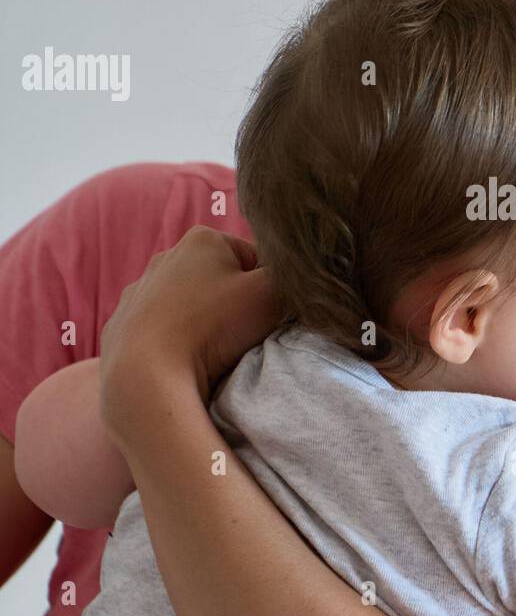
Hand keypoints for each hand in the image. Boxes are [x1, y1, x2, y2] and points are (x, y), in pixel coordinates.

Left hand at [99, 226, 279, 444]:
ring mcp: (136, 293)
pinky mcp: (118, 327)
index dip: (270, 290)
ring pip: (187, 306)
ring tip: (213, 354)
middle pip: (219, 281)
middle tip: (244, 338)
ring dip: (203, 325)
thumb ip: (294, 278)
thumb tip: (297, 280)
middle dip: (234, 306)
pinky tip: (182, 363)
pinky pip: (158, 332)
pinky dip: (173, 344)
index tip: (269, 318)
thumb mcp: (274, 294)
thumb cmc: (214, 327)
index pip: (254, 259)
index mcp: (203, 240)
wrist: (145, 376)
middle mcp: (165, 257)